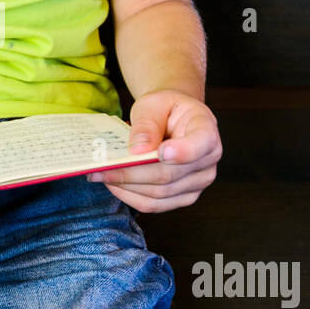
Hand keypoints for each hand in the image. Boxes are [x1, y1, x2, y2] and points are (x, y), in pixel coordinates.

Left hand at [89, 91, 221, 212]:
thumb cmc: (165, 108)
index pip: (200, 144)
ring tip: (101, 175)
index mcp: (206, 129)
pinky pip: (155, 205)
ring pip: (159, 194)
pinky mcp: (184, 197)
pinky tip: (114, 184)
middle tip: (102, 168)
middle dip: (131, 173)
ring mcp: (198, 182)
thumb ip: (147, 124)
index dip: (182, 152)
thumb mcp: (154, 103)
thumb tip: (138, 150)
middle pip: (168, 175)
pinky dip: (131, 197)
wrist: (174, 119)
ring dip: (126, 187)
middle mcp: (208, 160)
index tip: (160, 151)